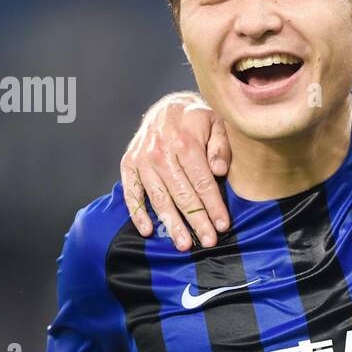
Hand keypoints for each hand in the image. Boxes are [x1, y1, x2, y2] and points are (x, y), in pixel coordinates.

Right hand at [120, 92, 231, 249]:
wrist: (168, 107)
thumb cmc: (198, 119)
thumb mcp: (217, 122)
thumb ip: (221, 145)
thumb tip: (220, 170)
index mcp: (185, 142)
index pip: (202, 182)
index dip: (213, 206)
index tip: (223, 225)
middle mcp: (160, 152)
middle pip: (182, 194)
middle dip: (197, 221)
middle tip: (208, 241)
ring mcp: (142, 160)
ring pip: (159, 198)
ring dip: (171, 224)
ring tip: (183, 244)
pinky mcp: (128, 164)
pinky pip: (131, 193)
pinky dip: (137, 213)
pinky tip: (148, 231)